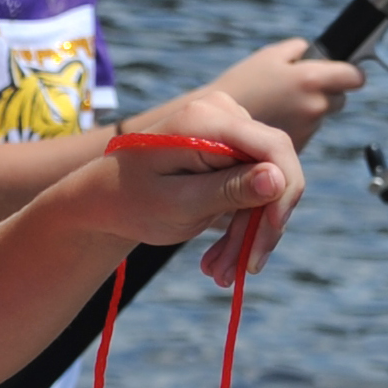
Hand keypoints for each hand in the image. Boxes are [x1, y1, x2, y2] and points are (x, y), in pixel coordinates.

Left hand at [90, 85, 304, 279]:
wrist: (103, 199)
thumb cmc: (130, 202)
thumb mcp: (179, 204)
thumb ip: (229, 190)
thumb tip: (279, 179)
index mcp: (207, 119)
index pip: (274, 147)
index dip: (284, 194)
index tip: (268, 237)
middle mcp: (223, 113)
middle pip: (274, 169)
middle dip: (261, 224)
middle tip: (241, 270)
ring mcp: (227, 129)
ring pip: (265, 186)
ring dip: (247, 234)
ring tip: (219, 274)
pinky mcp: (227, 150)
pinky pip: (251, 189)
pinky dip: (239, 226)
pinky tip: (218, 260)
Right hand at [215, 36, 364, 149]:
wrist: (214, 125)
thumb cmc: (242, 84)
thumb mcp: (268, 57)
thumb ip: (297, 50)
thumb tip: (311, 50)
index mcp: (311, 80)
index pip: (354, 77)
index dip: (350, 74)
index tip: (345, 75)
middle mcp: (314, 107)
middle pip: (339, 99)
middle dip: (325, 94)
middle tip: (300, 91)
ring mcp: (308, 130)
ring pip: (320, 118)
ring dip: (308, 113)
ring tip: (279, 107)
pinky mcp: (297, 148)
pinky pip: (305, 134)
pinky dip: (295, 129)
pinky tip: (274, 123)